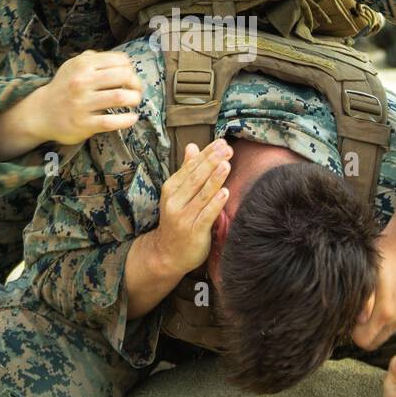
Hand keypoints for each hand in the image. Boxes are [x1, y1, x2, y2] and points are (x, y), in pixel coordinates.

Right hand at [31, 49, 144, 144]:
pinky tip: (132, 118)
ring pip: (120, 97)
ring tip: (134, 102)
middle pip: (123, 76)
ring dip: (134, 99)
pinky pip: (111, 121)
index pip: (119, 61)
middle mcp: (82, 82)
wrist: (41, 113)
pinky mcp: (83, 123)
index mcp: (82, 65)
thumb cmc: (64, 87)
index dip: (131, 69)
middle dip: (136, 84)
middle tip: (137, 91)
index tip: (130, 77)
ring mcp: (82, 103)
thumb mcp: (73, 66)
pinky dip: (127, 120)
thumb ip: (93, 58)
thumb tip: (121, 60)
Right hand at [149, 139, 231, 276]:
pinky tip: (225, 192)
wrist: (168, 253)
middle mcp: (175, 201)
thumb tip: (192, 146)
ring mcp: (183, 217)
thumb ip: (187, 170)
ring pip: (201, 195)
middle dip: (212, 162)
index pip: (190, 167)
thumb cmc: (178, 219)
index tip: (221, 143)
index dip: (206, 154)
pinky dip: (215, 203)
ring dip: (215, 179)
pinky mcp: (193, 232)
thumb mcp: (178, 193)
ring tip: (226, 165)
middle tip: (227, 150)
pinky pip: (206, 215)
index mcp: (171, 189)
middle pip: (196, 178)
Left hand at [351, 229, 395, 351]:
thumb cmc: (385, 254)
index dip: (352, 331)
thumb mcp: (368, 273)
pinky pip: (394, 323)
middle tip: (355, 311)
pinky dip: (385, 318)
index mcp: (386, 312)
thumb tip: (357, 320)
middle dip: (362, 332)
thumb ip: (362, 300)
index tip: (348, 315)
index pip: (363, 342)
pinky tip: (381, 298)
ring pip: (384, 333)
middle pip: (374, 342)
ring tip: (368, 303)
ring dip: (374, 325)